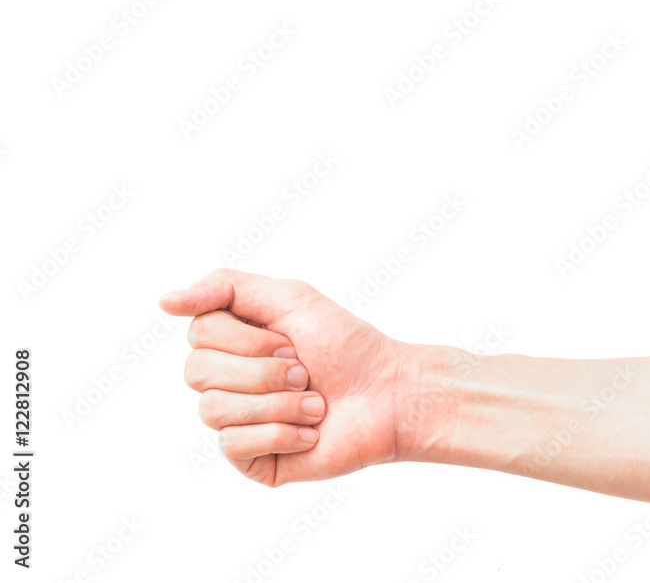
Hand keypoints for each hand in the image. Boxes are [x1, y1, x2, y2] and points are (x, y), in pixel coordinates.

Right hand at [159, 268, 409, 486]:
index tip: (291, 340)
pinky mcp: (252, 459)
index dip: (247, 339)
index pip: (198, 333)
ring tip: (315, 403)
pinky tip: (310, 432)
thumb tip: (162, 301)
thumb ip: (224, 287)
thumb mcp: (289, 298)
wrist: (388, 395)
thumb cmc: (346, 345)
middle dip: (262, 370)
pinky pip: (232, 445)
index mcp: (233, 342)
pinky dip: (280, 432)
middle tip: (305, 371)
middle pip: (197, 371)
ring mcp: (238, 421)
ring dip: (276, 402)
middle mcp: (228, 380)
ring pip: (211, 410)